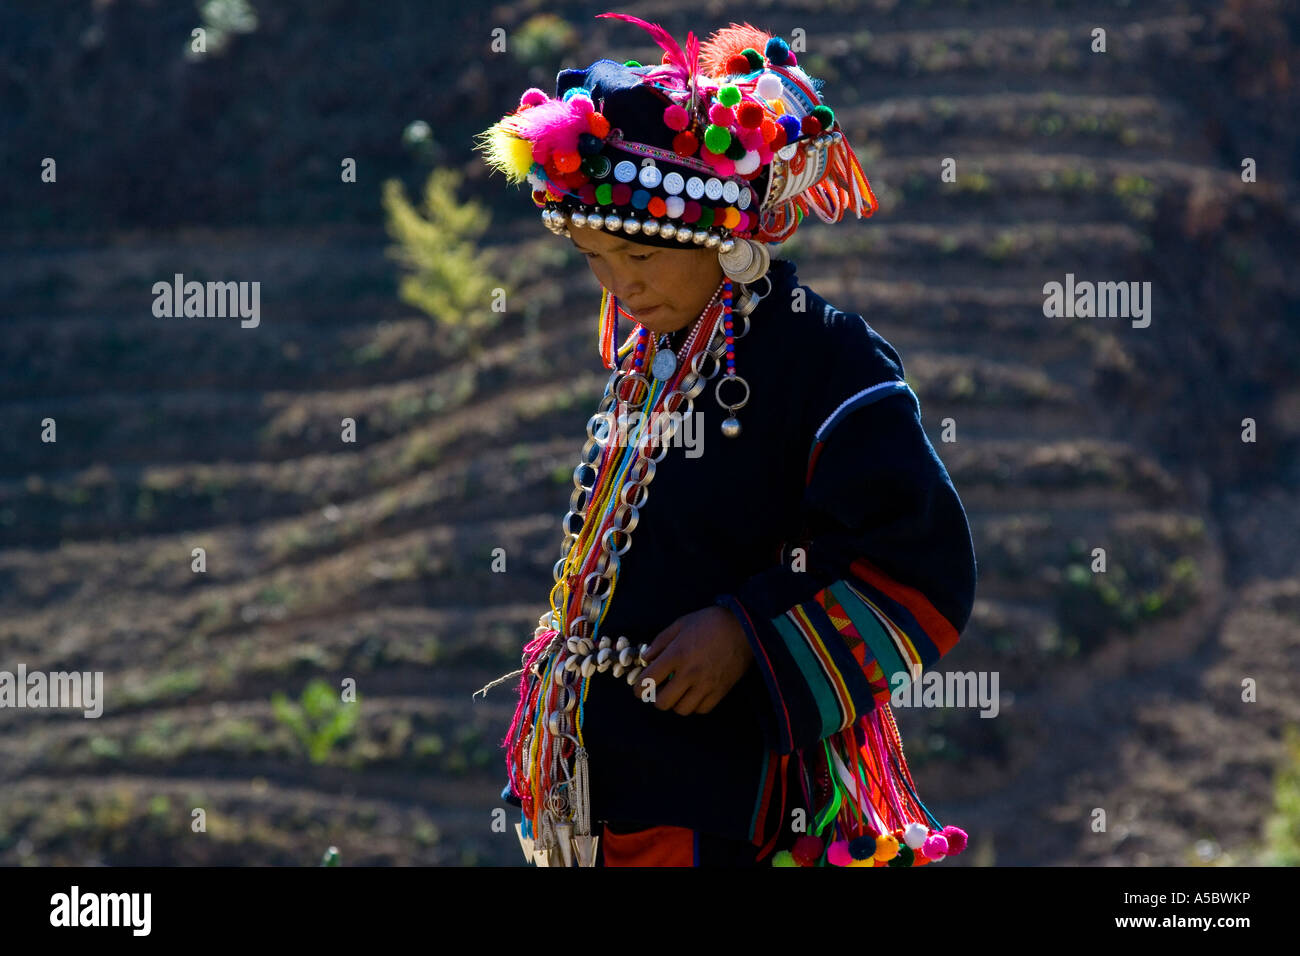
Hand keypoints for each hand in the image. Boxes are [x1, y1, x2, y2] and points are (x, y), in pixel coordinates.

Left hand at [634, 606, 754, 714]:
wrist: (744, 627)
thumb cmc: (710, 622)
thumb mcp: (681, 624)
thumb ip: (660, 642)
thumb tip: (646, 658)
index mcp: (677, 654)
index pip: (649, 680)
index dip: (638, 688)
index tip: (638, 689)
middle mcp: (690, 673)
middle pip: (663, 702)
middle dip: (655, 699)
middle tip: (658, 690)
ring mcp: (706, 684)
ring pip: (682, 709)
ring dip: (675, 703)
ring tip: (676, 692)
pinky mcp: (721, 691)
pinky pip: (702, 709)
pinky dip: (694, 705)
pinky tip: (693, 694)